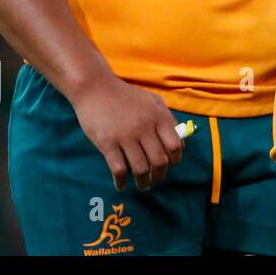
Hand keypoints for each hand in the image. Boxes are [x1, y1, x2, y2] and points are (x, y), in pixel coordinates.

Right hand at [71, 76, 183, 190]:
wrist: (95, 88)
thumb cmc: (126, 95)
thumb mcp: (152, 100)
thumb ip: (167, 118)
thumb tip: (180, 142)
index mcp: (158, 116)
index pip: (175, 145)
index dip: (175, 159)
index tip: (171, 165)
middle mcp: (145, 128)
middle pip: (159, 160)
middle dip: (160, 175)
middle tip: (156, 179)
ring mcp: (125, 136)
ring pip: (140, 168)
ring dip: (143, 181)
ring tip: (142, 185)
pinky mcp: (107, 143)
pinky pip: (118, 169)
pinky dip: (121, 181)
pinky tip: (122, 185)